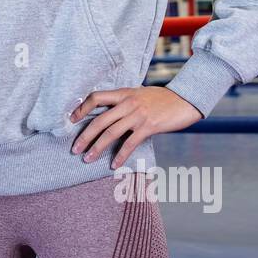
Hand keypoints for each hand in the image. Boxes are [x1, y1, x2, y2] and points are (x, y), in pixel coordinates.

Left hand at [68, 85, 201, 169]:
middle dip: (84, 136)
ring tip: (87, 158)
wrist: (186, 100)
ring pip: (110, 133)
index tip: (71, 120)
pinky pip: (129, 143)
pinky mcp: (148, 126)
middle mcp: (128, 103)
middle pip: (99, 120)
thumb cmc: (163, 99)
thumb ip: (124, 101)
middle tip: (74, 148)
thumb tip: (109, 113)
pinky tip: (113, 164)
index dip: (81, 108)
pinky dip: (120, 156)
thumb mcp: (140, 94)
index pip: (95, 97)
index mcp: (123, 93)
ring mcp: (138, 115)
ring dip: (96, 148)